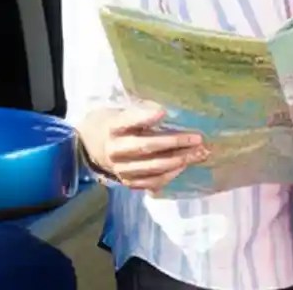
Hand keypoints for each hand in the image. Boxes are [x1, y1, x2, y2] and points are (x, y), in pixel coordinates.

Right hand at [80, 101, 208, 191]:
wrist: (94, 145)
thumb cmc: (116, 124)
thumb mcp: (122, 111)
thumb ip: (141, 111)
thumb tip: (170, 111)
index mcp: (111, 127)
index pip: (127, 121)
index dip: (144, 117)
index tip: (163, 112)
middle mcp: (114, 150)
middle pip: (146, 146)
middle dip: (175, 142)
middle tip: (197, 138)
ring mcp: (121, 169)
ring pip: (153, 167)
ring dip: (179, 160)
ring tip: (199, 153)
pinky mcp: (128, 182)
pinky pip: (152, 182)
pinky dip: (170, 174)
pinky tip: (184, 165)